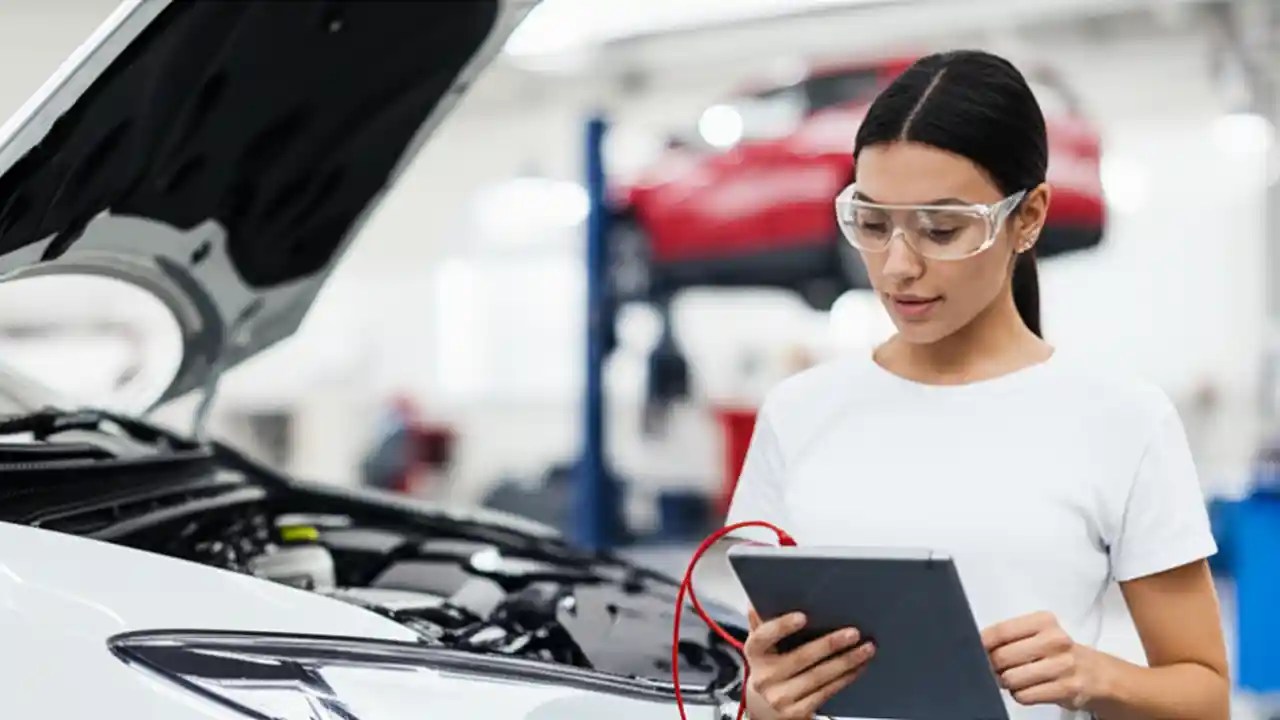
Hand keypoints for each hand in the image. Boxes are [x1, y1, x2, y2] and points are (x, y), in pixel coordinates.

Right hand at [742, 607, 874, 719]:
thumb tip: (759, 599)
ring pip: (818, 677)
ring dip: (846, 662)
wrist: (767, 704)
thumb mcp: (763, 643)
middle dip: (830, 645)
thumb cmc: (770, 663)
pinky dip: (845, 678)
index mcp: (754, 652)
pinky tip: (858, 667)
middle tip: (853, 633)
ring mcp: (780, 698)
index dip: (782, 626)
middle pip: (800, 658)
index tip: (803, 616)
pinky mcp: (797, 712)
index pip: (764, 636)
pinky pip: (826, 692)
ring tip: (866, 649)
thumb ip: (762, 621)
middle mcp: (764, 677)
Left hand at [981, 611, 1104, 711]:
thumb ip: (1010, 636)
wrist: (1098, 674)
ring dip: (1007, 682)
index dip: (982, 644)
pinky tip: (1029, 688)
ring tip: (1016, 678)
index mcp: (1044, 621)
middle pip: (1002, 657)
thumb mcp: (1039, 633)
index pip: (1001, 631)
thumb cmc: (1058, 651)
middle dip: (993, 666)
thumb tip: (976, 646)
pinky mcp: (1067, 689)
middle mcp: (1055, 640)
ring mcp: (1062, 665)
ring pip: (1011, 679)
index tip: (974, 650)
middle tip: (997, 669)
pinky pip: (1025, 696)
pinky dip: (1020, 695)